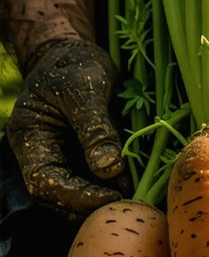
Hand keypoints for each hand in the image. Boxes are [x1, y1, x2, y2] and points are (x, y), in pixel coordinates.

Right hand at [6, 39, 125, 219]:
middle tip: (126, 202)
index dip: (76, 194)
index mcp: (29, 135)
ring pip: (72, 193)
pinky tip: (129, 186)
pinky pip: (88, 181)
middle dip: (89, 202)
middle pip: (56, 194)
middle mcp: (39, 152)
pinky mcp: (77, 157)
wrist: (75, 53)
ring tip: (131, 196)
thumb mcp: (86, 90)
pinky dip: (106, 188)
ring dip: (99, 199)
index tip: (111, 196)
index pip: (44, 179)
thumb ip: (96, 129)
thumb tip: (108, 169)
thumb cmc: (76, 64)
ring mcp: (58, 157)